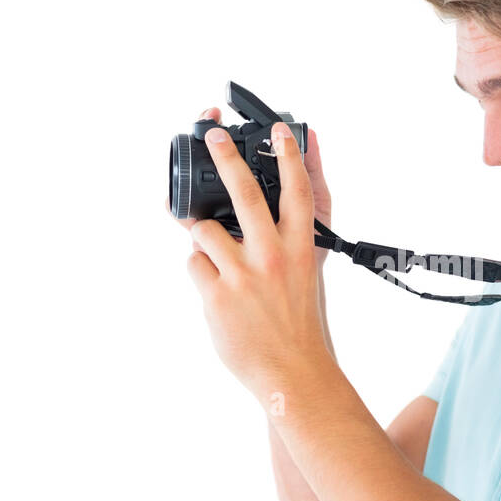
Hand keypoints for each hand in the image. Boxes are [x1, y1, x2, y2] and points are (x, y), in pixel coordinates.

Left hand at [183, 120, 332, 402]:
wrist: (293, 371)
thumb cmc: (299, 321)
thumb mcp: (307, 273)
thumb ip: (291, 238)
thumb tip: (263, 212)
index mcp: (299, 247)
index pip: (296, 190)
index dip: (289, 155)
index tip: (279, 129)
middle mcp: (272, 254)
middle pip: (244, 191)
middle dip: (226, 156)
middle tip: (214, 134)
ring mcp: (241, 274)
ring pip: (203, 229)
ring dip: (205, 238)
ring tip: (221, 260)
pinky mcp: (216, 294)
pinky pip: (194, 264)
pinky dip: (202, 272)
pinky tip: (219, 290)